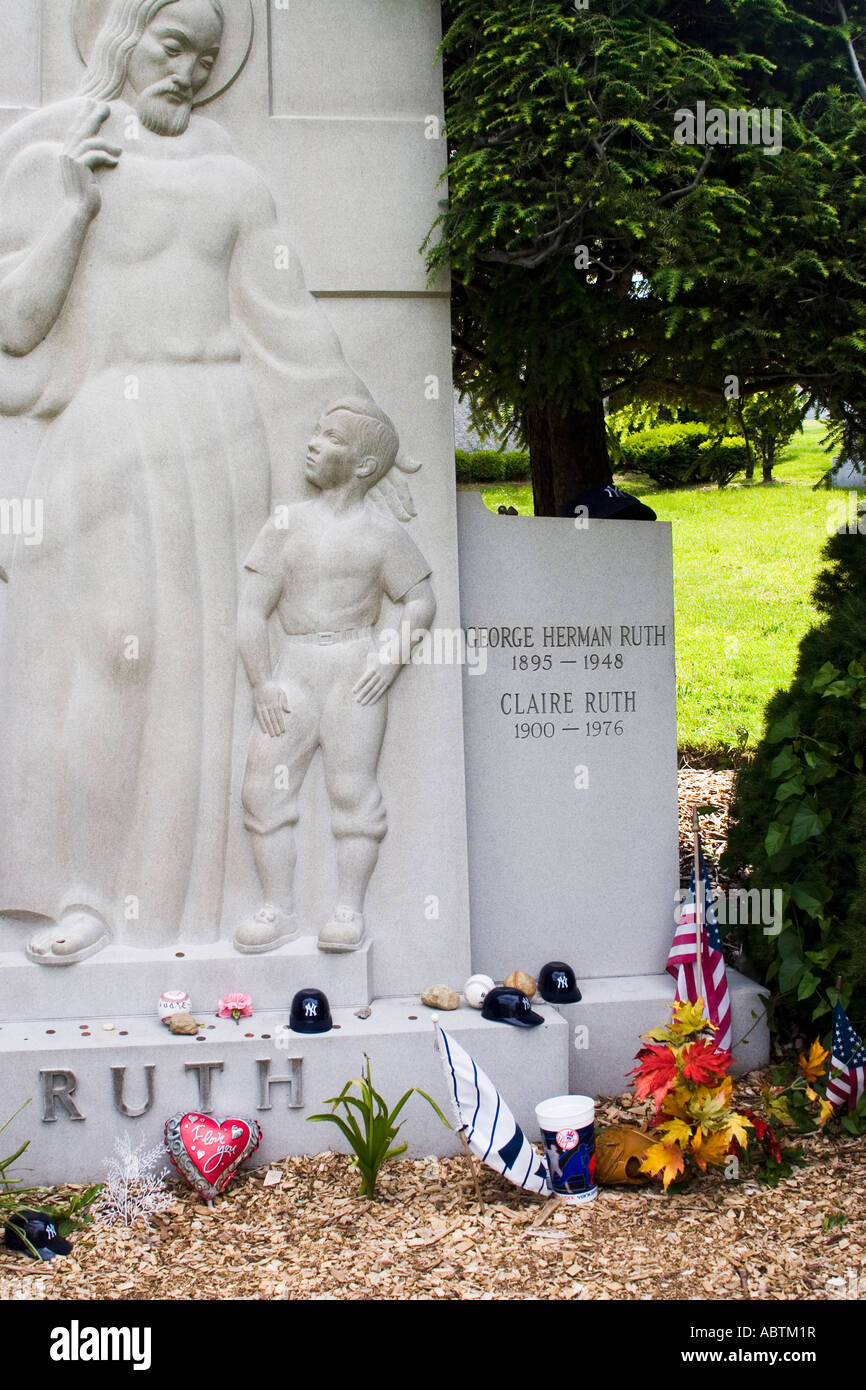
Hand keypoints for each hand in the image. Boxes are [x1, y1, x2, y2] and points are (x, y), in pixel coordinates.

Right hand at [60, 103, 121, 220]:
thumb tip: (114, 156)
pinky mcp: (79, 168)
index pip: (76, 130)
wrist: (78, 211)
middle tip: (105, 106)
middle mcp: (67, 154)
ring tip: (120, 151)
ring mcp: (71, 160)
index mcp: (68, 154)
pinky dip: (106, 157)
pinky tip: (115, 162)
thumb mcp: (91, 175)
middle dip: (93, 116)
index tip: (92, 103)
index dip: (83, 116)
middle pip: (81, 129)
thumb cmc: (86, 196)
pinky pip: (95, 155)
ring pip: (89, 142)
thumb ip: (95, 162)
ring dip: (107, 144)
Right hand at [254, 681, 289, 736]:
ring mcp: (262, 706)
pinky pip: (259, 717)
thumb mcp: (281, 692)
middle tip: (278, 735)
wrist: (261, 681)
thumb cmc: (272, 688)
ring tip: (272, 735)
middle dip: (276, 728)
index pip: (279, 716)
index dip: (281, 724)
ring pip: (266, 719)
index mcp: (276, 703)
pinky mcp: (256, 706)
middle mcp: (269, 705)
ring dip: (269, 728)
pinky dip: (261, 724)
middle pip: (273, 719)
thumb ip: (285, 702)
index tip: (283, 731)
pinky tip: (264, 730)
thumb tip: (289, 711)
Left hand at [353, 653, 398, 705]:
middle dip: (362, 694)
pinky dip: (376, 697)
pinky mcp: (388, 683)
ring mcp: (384, 680)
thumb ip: (365, 663)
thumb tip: (360, 666)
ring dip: (368, 698)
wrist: (396, 657)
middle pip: (369, 687)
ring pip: (375, 691)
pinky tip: (371, 702)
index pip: (364, 679)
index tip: (353, 692)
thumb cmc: (381, 656)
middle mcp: (378, 675)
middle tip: (357, 701)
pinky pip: (381, 691)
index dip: (359, 686)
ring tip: (362, 703)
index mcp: (373, 669)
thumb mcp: (372, 656)